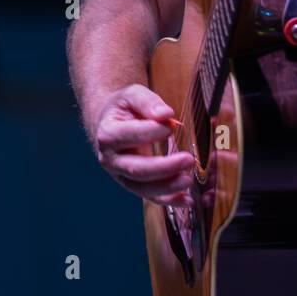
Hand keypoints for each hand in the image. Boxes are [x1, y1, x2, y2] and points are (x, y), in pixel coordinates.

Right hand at [93, 84, 194, 206]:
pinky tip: (187, 200)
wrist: (110, 125)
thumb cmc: (124, 109)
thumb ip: (148, 102)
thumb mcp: (132, 95)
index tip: (171, 126)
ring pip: (142, 187)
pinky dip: (168, 201)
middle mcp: (111, 159)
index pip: (128, 135)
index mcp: (108, 134)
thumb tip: (166, 115)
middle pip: (136, 168)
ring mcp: (121, 175)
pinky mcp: (133, 185)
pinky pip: (150, 197)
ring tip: (188, 180)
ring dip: (167, 187)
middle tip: (188, 159)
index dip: (150, 132)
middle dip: (163, 167)